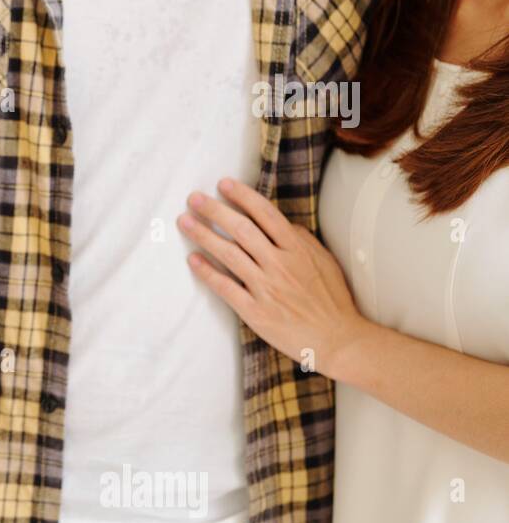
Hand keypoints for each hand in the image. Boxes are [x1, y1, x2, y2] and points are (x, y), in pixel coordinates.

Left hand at [177, 178, 368, 377]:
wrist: (337, 338)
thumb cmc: (331, 299)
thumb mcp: (324, 261)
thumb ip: (301, 239)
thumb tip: (280, 222)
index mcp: (297, 249)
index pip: (265, 214)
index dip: (242, 196)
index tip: (223, 184)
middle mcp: (279, 264)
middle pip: (241, 229)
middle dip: (214, 210)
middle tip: (193, 198)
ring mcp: (266, 288)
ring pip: (228, 254)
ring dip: (203, 235)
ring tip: (184, 222)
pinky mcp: (255, 311)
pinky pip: (225, 287)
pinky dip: (206, 272)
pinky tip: (192, 259)